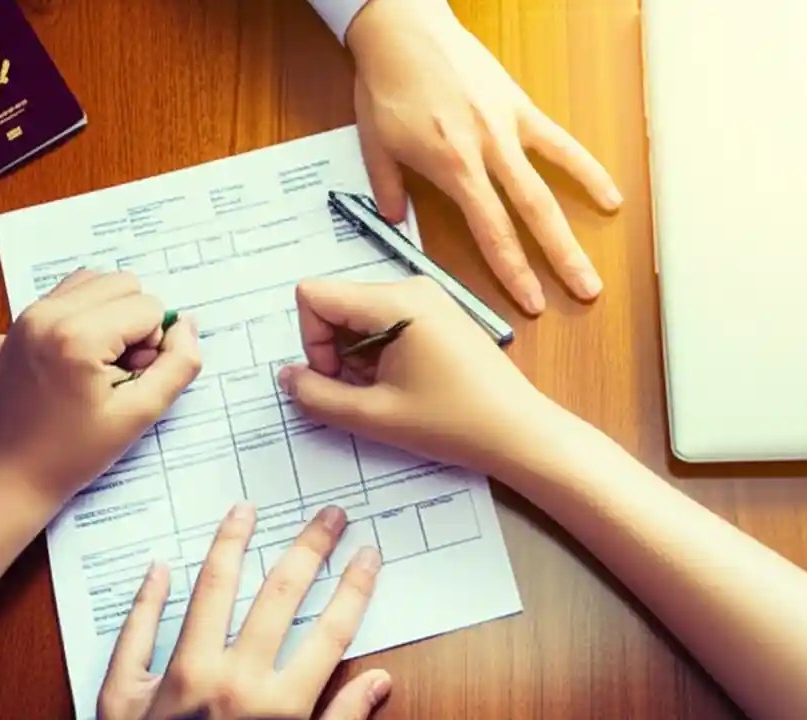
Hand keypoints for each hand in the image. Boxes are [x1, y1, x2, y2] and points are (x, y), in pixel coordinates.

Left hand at [0, 270, 200, 512]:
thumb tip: (187, 326)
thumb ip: (178, 365)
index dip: (154, 345)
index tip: (130, 382)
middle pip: (125, 284)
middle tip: (120, 371)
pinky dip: (89, 314)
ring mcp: (30, 314)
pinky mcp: (21, 321)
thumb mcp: (139, 414)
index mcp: (78, 336)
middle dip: (135, 322)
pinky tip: (83, 357)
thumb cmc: (71, 454)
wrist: (5, 476)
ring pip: (99, 281)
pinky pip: (72, 293)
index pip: (150, 307)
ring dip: (113, 314)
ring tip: (102, 362)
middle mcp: (50, 313)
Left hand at [97, 504, 388, 719]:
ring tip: (244, 509)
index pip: (330, 631)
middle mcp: (229, 685)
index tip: (368, 552)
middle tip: (327, 515)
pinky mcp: (123, 698)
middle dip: (309, 549)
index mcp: (278, 709)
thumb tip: (379, 682)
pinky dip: (146, 598)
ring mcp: (173, 686)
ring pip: (207, 595)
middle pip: (279, 598)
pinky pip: (133, 636)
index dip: (354, 587)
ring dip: (229, 546)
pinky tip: (159, 565)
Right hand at [276, 277, 547, 478]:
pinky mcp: (435, 313)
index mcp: (396, 301)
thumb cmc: (455, 423)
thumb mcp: (374, 416)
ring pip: (357, 316)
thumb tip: (288, 376)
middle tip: (364, 393)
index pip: (314, 295)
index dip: (311, 341)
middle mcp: (410, 286)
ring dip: (357, 357)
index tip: (336, 379)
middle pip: (336, 304)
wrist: (518, 431)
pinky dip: (378, 354)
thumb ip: (317, 396)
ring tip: (388, 392)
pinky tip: (402, 384)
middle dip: (334, 352)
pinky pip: (383, 321)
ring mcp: (426, 298)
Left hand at [347, 0, 622, 315]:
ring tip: (597, 265)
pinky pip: (560, 143)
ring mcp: (508, 128)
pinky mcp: (520, 106)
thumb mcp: (373, 142)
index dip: (512, 271)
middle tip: (584, 295)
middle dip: (558, 261)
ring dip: (575, 230)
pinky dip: (586, 170)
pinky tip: (609, 198)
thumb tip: (394, 219)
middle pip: (531, 216)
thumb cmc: (387, 82)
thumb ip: (386, 187)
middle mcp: (486, 151)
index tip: (530, 302)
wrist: (404, 27)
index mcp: (451, 165)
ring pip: (550, 187)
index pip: (490, 231)